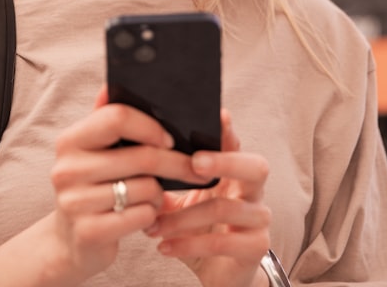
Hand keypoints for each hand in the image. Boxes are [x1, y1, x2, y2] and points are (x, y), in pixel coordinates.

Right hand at [46, 86, 206, 281]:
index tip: (170, 138)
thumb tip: (113, 84)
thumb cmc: (93, 187)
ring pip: (145, 188)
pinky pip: (140, 216)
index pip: (117, 116)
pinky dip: (151, 215)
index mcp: (71, 140)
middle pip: (141, 156)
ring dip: (160, 194)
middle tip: (197, 169)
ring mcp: (74, 202)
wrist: (70, 241)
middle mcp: (67, 168)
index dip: (151, 126)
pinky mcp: (88, 232)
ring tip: (154, 196)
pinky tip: (145, 215)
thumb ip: (107, 119)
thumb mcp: (95, 152)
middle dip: (176, 163)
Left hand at [147, 111, 271, 286]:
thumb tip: (128, 143)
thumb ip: (163, 175)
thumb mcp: (178, 198)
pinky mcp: (255, 247)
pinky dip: (189, 244)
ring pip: (226, 208)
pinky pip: (223, 242)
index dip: (227, 131)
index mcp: (234, 171)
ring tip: (154, 226)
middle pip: (255, 167)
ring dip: (184, 217)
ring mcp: (258, 219)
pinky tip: (164, 247)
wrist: (216, 272)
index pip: (235, 143)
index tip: (216, 116)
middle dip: (225, 161)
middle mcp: (252, 190)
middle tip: (194, 162)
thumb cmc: (194, 226)